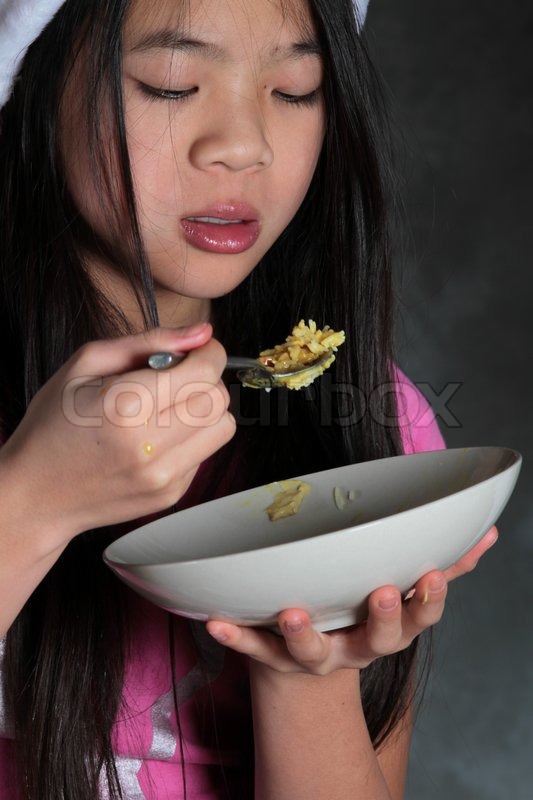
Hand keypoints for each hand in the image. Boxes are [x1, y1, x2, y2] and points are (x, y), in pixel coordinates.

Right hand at [1, 323, 235, 544]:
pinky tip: (159, 438)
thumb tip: (201, 332)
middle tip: (177, 380)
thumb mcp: (85, 364)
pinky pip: (206, 454)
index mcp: (125, 403)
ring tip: (171, 409)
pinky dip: (191, 440)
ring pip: (223, 427)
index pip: (204, 370)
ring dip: (205, 411)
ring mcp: (162, 474)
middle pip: (218, 398)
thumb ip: (148, 341)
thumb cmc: (54, 425)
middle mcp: (148, 444)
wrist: (37, 494)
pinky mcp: (171, 494)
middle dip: (206, 380)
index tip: (196, 351)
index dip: (209, 353)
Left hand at [206, 526, 497, 675]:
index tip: (431, 575)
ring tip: (291, 614)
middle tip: (381, 593)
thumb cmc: (360, 612)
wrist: (310, 664)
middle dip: (382, 618)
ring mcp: (314, 656)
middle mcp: (355, 647)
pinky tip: (216, 620)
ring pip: (312, 652)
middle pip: (376, 640)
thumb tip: (487, 533)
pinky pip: (254, 649)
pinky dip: (236, 637)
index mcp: (388, 628)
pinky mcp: (273, 657)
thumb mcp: (403, 594)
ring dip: (303, 634)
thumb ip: (446, 565)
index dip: (427, 601)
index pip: (419, 618)